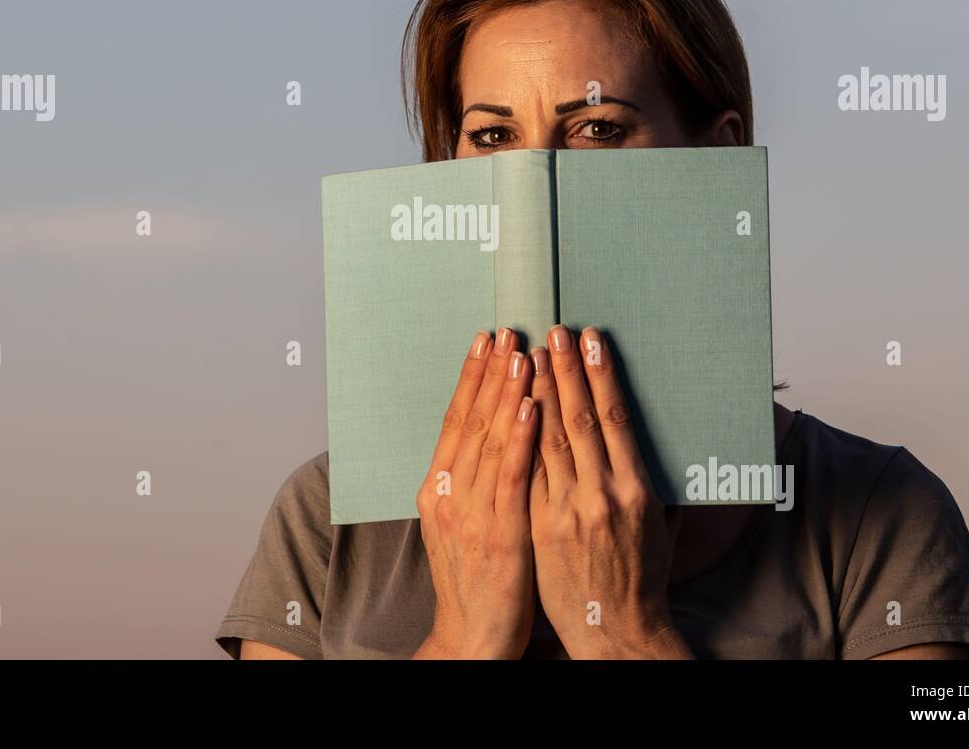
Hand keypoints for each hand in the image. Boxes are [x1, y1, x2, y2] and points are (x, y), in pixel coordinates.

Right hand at [414, 327, 539, 658]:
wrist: (473, 637)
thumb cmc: (477, 579)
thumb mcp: (462, 523)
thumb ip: (469, 480)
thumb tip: (487, 433)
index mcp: (437, 490)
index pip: (454, 419)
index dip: (470, 377)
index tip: (484, 340)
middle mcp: (447, 495)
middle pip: (469, 420)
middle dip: (489, 372)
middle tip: (505, 330)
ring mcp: (471, 514)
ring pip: (490, 440)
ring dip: (507, 393)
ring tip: (521, 354)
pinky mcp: (500, 534)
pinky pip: (512, 476)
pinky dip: (521, 437)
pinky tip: (532, 407)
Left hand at [527, 325, 690, 658]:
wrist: (615, 631)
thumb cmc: (642, 578)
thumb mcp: (661, 524)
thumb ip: (654, 479)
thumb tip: (648, 438)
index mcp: (636, 490)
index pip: (615, 418)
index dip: (600, 375)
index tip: (591, 341)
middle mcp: (602, 495)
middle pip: (578, 419)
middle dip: (565, 370)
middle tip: (553, 332)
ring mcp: (567, 512)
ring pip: (547, 440)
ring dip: (536, 393)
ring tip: (527, 356)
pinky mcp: (539, 527)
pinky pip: (527, 473)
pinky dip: (519, 438)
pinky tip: (511, 410)